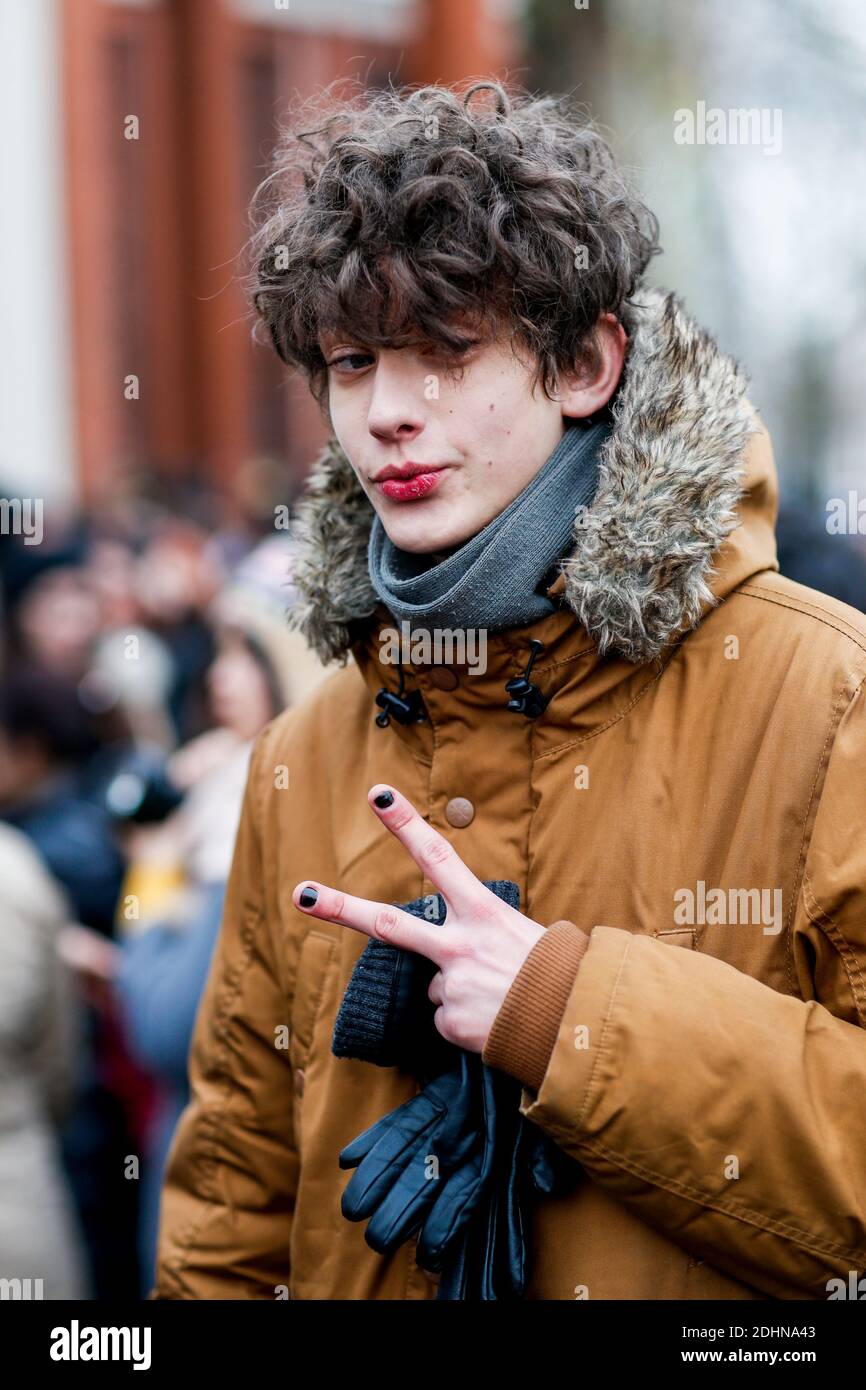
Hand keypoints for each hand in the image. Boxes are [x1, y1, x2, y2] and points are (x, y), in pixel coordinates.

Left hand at [292, 785, 545, 1052]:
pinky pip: (444, 1021)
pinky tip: (494, 1022)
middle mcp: (459, 944)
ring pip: (432, 986)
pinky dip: (465, 1025)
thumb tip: (455, 955)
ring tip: (499, 1000)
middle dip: (339, 907)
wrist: (578, 1025)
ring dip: (457, 993)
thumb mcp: (526, 933)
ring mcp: (450, 984)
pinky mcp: (450, 1022)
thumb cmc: (559, 974)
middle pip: (386, 922)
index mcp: (482, 912)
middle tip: (301, 893)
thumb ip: (484, 932)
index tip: (376, 795)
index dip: (405, 824)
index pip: (438, 857)